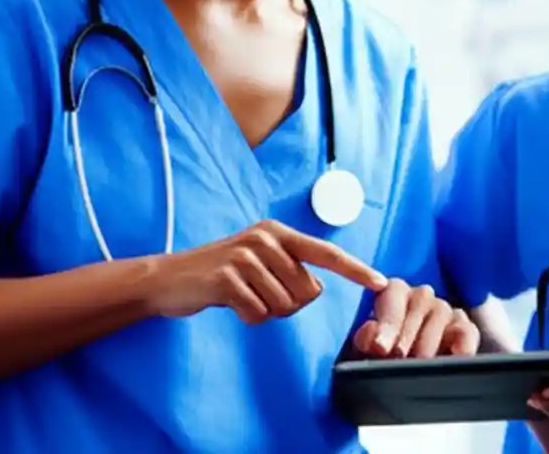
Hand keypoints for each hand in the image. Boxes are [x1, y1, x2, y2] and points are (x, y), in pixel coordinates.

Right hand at [150, 220, 387, 322]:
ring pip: (284, 306)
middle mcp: (265, 239)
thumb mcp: (259, 262)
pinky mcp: (228, 278)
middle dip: (288, 304)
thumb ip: (290, 270)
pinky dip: (247, 317)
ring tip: (242, 295)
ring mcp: (245, 256)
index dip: (355, 269)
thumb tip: (316, 289)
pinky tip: (230, 302)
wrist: (168, 278)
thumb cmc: (222, 274)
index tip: (380, 282)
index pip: (325, 253)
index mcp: (278, 233)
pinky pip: (258, 313)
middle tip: (258, 293)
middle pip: (306, 292)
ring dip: (265, 311)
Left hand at [352, 279, 478, 357]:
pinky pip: (467, 331)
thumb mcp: (368, 348)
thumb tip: (374, 338)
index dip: (387, 323)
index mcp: (394, 292)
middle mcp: (421, 295)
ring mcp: (444, 309)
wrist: (403, 372)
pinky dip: (464, 343)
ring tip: (419, 364)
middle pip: (418, 304)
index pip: (393, 296)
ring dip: (429, 342)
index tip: (380, 348)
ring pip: (441, 315)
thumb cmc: (382, 354)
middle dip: (406, 335)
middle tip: (398, 358)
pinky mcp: (465, 328)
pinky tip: (456, 356)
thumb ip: (367, 340)